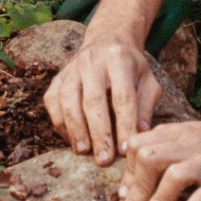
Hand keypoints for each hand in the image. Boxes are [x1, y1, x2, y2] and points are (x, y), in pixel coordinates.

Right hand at [44, 35, 162, 165]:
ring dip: (76, 129)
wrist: (107, 41)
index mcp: (119, 59)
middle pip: (93, 100)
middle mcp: (92, 60)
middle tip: (104, 159)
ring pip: (68, 100)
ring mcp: (71, 67)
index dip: (124, 125)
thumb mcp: (147, 81)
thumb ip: (146, 106)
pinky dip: (60, 123)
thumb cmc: (131, 68)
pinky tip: (72, 139)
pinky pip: (53, 101)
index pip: (122, 96)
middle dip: (98, 132)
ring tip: (84, 151)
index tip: (125, 150)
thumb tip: (140, 135)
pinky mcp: (57, 77)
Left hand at [119, 122, 200, 200]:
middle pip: (150, 157)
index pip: (141, 143)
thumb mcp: (193, 140)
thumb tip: (134, 173)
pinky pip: (199, 199)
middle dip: (136, 187)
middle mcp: (191, 140)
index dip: (129, 170)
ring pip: (171, 177)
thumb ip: (168, 148)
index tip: (125, 193)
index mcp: (180, 131)